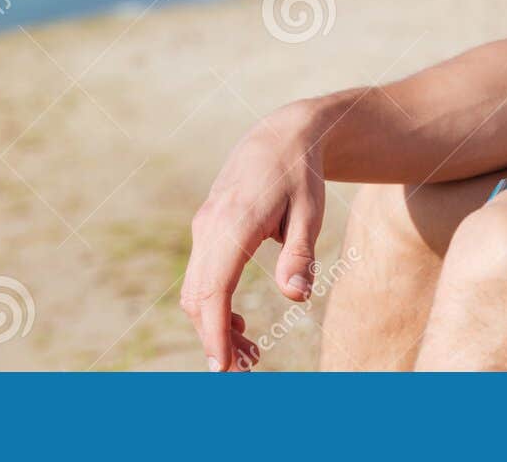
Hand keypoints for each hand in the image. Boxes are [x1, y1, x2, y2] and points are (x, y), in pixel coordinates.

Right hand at [180, 104, 325, 370]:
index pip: (214, 290)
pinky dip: (213, 306)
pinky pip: (201, 276)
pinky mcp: (207, 228)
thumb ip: (301, 255)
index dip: (216, 333)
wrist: (282, 135)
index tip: (224, 369)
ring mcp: (204, 226)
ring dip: (214, 326)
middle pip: (199, 297)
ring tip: (250, 354)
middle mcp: (210, 226)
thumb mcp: (311, 212)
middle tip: (249, 371)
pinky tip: (239, 324)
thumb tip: (296, 297)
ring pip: (195, 290)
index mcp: (234, 224)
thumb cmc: (301, 175)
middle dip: (216, 339)